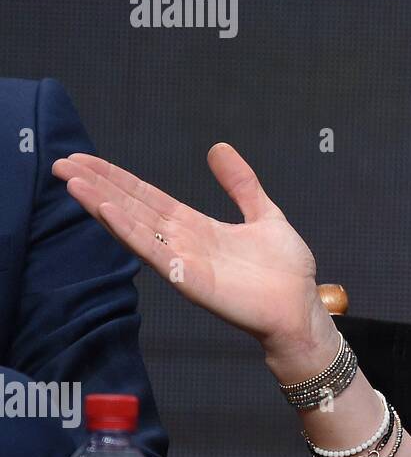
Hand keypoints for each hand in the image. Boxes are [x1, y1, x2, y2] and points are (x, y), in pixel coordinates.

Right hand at [51, 142, 331, 361]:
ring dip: (104, 206)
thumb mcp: (263, 214)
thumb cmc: (284, 271)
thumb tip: (219, 148)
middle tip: (62, 163)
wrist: (302, 309)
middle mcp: (183, 244)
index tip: (85, 159)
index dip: (116, 178)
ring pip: (135, 229)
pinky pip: (156, 255)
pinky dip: (131, 233)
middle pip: (132, 209)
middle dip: (98, 186)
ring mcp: (184, 263)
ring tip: (74, 183)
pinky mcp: (192, 282)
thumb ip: (241, 184)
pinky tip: (108, 213)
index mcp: (196, 227)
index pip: (146, 197)